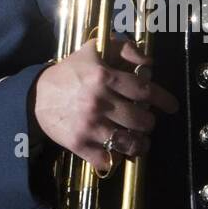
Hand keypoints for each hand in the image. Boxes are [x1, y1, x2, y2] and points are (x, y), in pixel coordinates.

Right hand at [33, 38, 178, 171]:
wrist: (36, 96)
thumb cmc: (70, 72)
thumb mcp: (93, 50)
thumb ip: (123, 47)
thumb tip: (149, 62)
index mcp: (103, 76)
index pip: (144, 90)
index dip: (163, 99)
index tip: (171, 105)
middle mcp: (98, 102)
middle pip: (141, 120)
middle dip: (149, 122)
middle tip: (147, 121)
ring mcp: (90, 126)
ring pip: (129, 143)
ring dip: (140, 144)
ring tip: (140, 141)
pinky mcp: (80, 145)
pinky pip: (108, 160)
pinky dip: (116, 159)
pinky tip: (118, 152)